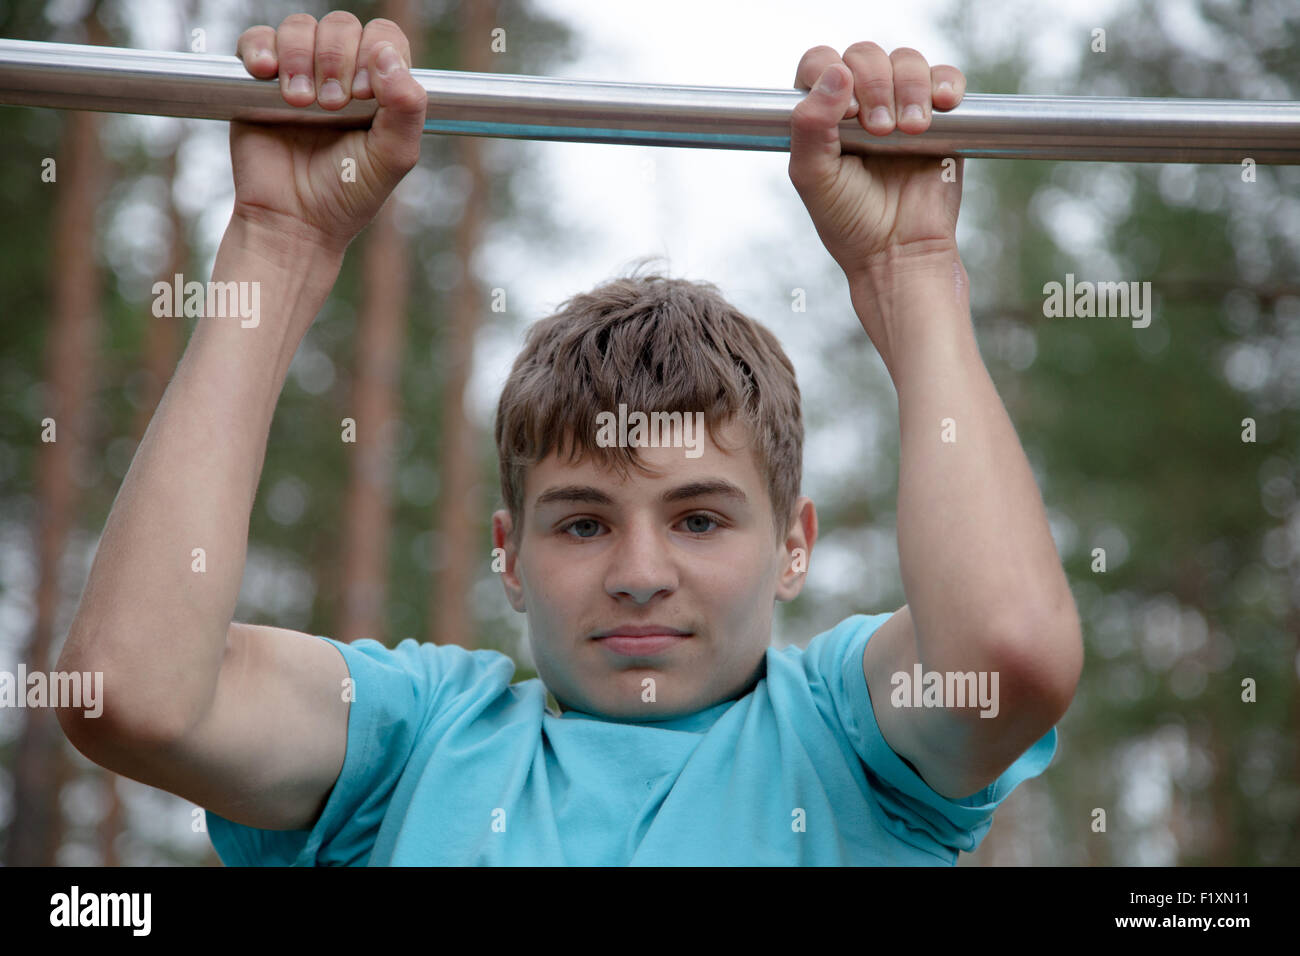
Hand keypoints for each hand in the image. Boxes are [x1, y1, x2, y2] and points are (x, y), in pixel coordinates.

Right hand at [231, 11, 426, 252]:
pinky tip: (267, 74)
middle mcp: (340, 74)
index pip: (383, 38)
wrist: (295, 222)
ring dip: (300, 57)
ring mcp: (298, 73)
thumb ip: (407, 108)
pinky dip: (261, 49)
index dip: (375, 54)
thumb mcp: (393, 156)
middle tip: (331, 106)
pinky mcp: (257, 82)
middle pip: (341, 26)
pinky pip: (257, 40)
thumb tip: (387, 55)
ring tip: (300, 102)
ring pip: (300, 27)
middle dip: (337, 59)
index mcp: (378, 87)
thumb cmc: (348, 192)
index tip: (363, 95)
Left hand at [788, 43, 965, 289]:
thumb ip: (810, 126)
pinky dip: (945, 84)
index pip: (820, 63)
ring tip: (909, 130)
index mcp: (822, 114)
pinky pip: (946, 78)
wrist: (898, 252)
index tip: (846, 115)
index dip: (831, 75)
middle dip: (873, 83)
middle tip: (880, 130)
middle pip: (865, 54)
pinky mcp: (939, 117)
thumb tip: (836, 73)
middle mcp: (859, 104)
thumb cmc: (850, 220)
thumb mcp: (813, 177)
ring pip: (906, 61)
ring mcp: (900, 106)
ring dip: (909, 87)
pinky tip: (940, 107)